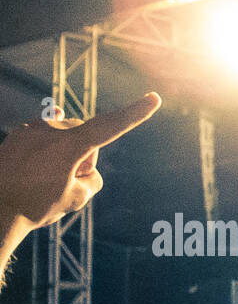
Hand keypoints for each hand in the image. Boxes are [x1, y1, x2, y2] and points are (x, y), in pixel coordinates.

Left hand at [0, 94, 160, 229]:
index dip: (134, 113)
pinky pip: (45, 133)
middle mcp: (51, 130)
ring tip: (47, 180)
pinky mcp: (18, 134)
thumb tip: (83, 165)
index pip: (110, 126)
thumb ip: (92, 180)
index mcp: (70, 145)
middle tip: (70, 183)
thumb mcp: (76, 199)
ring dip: (67, 153)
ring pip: (66, 137)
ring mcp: (32, 130)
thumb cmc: (34, 205)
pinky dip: (50, 143)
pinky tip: (54, 126)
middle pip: (87, 136)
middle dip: (87, 156)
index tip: (153, 98)